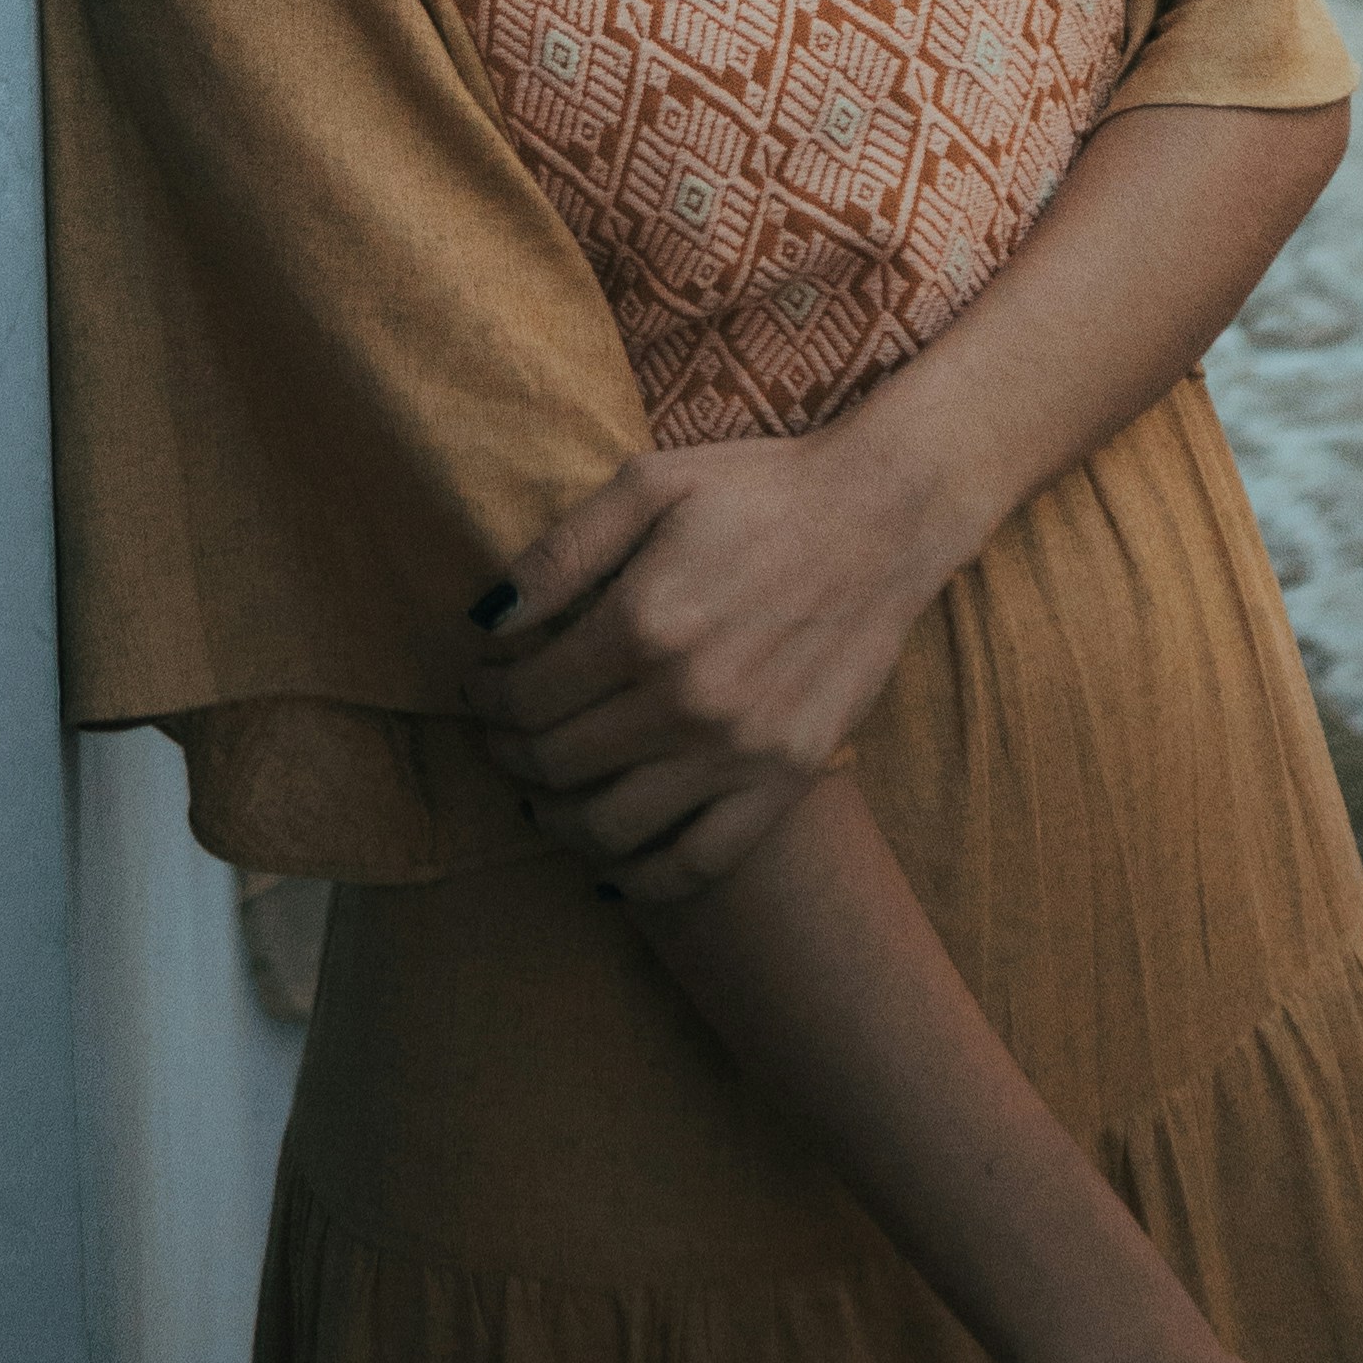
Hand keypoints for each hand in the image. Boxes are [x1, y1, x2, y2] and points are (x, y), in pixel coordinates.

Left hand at [463, 428, 944, 898]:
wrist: (882, 516)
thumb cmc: (758, 489)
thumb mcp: (650, 483)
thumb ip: (562, 553)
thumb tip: (486, 620)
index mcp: (644, 624)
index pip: (527, 697)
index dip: (487, 699)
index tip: (480, 687)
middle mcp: (686, 701)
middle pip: (557, 764)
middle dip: (508, 754)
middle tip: (498, 737)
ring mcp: (739, 750)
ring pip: (610, 827)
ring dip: (556, 820)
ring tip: (542, 796)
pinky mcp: (786, 778)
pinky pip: (697, 861)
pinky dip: (640, 879)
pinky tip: (610, 864)